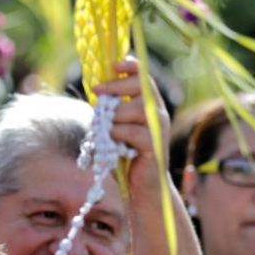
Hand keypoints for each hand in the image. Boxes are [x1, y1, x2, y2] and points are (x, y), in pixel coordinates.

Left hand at [92, 58, 171, 203]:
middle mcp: (158, 114)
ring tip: (105, 130)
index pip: (144, 77)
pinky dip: (116, 135)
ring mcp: (158, 129)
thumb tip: (96, 91)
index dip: (130, 66)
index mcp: (151, 106)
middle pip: (140, 86)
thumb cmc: (126, 159)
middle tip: (96, 91)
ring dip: (113, 116)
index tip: (112, 65)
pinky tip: (112, 144)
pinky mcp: (153, 145)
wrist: (142, 189)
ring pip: (133, 108)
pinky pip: (130, 131)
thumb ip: (111, 111)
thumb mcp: (116, 129)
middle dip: (115, 86)